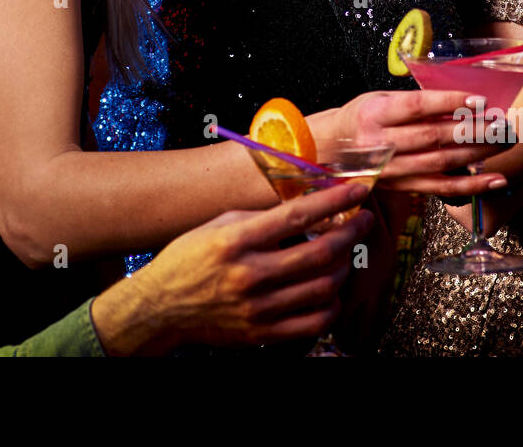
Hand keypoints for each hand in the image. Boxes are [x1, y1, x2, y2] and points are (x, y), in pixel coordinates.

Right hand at [95, 184, 372, 353]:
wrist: (160, 309)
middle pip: (320, 253)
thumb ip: (258, 218)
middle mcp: (249, 275)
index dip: (333, 200)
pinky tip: (330, 290)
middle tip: (361, 220)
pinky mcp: (262, 334)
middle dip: (351, 232)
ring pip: (324, 287)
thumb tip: (303, 207)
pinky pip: (315, 322)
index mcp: (236, 241)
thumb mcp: (216, 225)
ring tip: (344, 254)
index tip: (357, 188)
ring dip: (344, 267)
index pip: (297, 216)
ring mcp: (258, 308)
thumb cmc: (187, 260)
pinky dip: (332, 304)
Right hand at [311, 88, 506, 196]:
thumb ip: (413, 102)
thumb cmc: (362, 118)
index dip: (449, 103)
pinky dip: (472, 185)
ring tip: (505, 142)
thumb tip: (461, 101)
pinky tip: (496, 179)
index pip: (417, 106)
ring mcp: (393, 168)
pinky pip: (442, 188)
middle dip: (474, 129)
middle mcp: (382, 142)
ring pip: (442, 162)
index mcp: (375, 113)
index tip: (480, 100)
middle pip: (434, 136)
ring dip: (478, 153)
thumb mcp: (378, 99)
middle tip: (504, 123)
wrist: (332, 150)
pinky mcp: (403, 187)